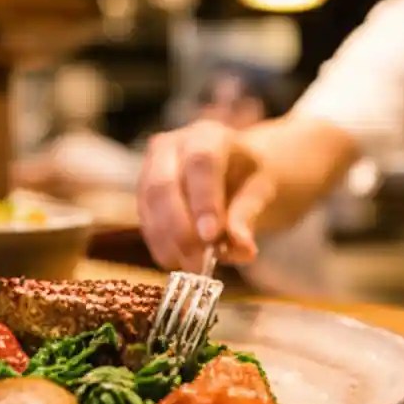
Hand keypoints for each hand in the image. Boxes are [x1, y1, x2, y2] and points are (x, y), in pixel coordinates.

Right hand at [137, 120, 274, 271]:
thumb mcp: (260, 191)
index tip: (211, 236)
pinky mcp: (143, 192)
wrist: (234, 172)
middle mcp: (173, 145)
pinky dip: (160, 244)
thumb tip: (243, 249)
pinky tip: (178, 261)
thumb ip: (248, 216)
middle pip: (164, 184)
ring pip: (149, 204)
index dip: (203, 200)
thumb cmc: (250, 177)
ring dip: (167, 241)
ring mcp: (152, 167)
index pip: (201, 162)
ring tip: (192, 267)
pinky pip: (144, 220)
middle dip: (179, 229)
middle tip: (197, 263)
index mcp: (208, 135)